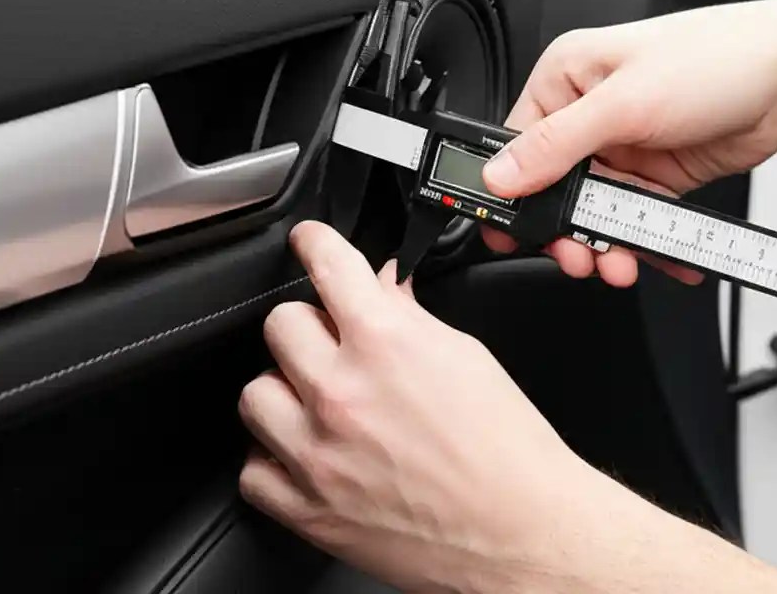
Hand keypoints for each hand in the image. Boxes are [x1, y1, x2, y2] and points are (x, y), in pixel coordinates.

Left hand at [237, 221, 644, 592]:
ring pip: (255, 393)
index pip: (326, 265)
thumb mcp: (467, 358)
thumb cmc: (509, 453)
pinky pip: (253, 468)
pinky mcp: (308, 508)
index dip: (314, 243)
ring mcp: (317, 454)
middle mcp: (341, 394)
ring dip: (284, 391)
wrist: (523, 533)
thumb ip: (410, 318)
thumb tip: (381, 288)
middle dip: (308, 327)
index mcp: (386, 345)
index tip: (308, 243)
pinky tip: (306, 455)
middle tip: (332, 344)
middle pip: (280, 325)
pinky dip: (274, 459)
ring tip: (319, 404)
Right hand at [481, 0, 776, 286]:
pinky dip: (641, 243)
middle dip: (565, 230)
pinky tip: (654, 257)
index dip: (513, 195)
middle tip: (578, 256)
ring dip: (603, 245)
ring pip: (592, 212)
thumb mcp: (623, 104)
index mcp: (565, 79)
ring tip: (619, 263)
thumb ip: (556, 145)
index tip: (514, 235)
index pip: (516, 147)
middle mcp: (589, 113)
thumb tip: (501, 174)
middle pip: (553, 190)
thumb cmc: (718, 59)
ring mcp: (623, 147)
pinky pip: (633, 220)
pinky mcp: (654, 175)